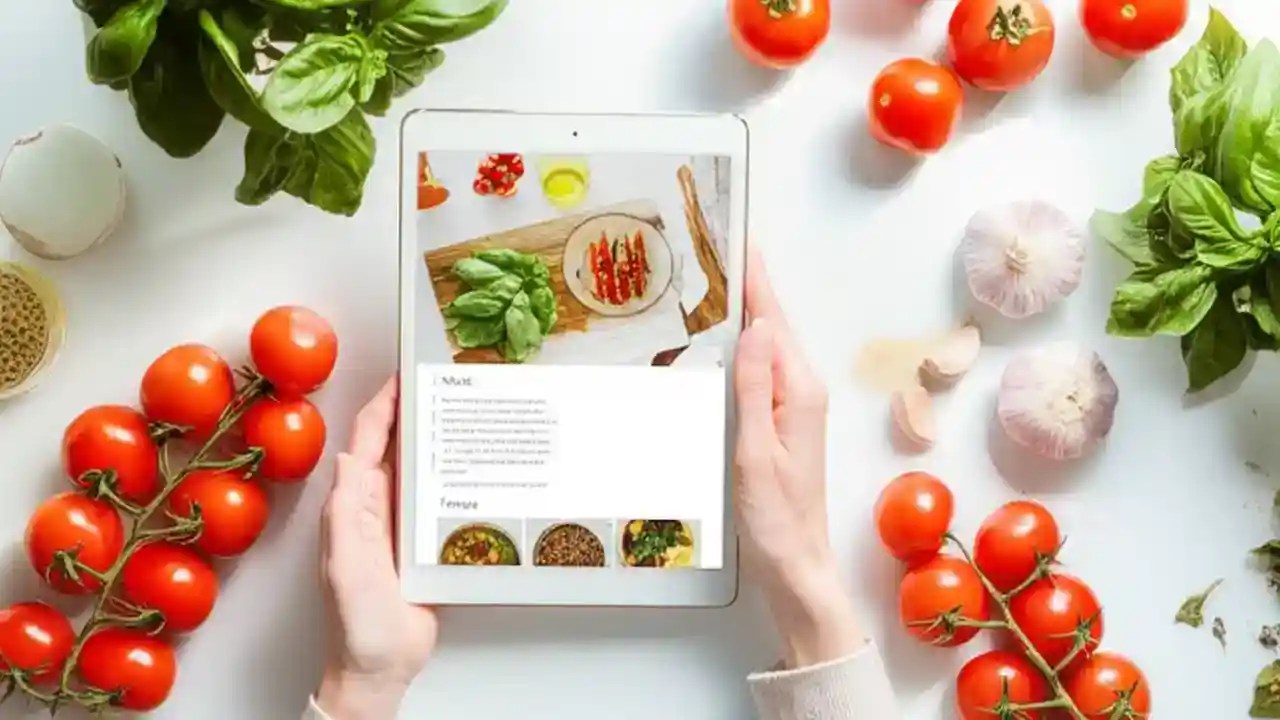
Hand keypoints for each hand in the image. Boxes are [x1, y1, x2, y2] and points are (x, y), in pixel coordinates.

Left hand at [317, 376, 437, 719]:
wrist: (380, 667)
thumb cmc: (354, 621)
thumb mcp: (344, 562)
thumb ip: (346, 511)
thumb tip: (349, 457)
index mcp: (355, 504)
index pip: (368, 440)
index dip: (384, 404)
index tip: (405, 375)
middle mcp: (380, 507)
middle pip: (401, 448)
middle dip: (419, 413)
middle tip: (447, 384)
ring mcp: (406, 525)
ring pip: (427, 471)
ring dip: (444, 444)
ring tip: (471, 417)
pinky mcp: (430, 545)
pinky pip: (447, 503)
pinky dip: (463, 483)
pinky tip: (484, 470)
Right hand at [734, 250, 864, 667]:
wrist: (796, 564)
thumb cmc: (776, 518)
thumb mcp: (756, 450)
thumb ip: (754, 388)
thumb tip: (754, 328)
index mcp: (798, 392)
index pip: (773, 324)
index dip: (756, 283)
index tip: (743, 244)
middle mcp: (801, 393)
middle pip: (772, 329)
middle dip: (750, 289)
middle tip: (722, 250)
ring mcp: (793, 408)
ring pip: (767, 349)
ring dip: (746, 316)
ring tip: (720, 283)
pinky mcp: (782, 424)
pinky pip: (762, 373)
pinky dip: (743, 349)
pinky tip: (726, 343)